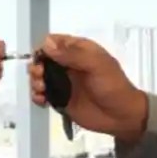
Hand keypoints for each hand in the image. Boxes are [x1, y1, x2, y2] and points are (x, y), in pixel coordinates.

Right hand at [27, 34, 147, 143]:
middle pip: (43, 59)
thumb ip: (73, 54)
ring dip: (35, 81)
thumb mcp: (97, 65)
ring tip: (41, 90)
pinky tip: (41, 100)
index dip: (44, 47)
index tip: (42, 58)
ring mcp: (64, 82)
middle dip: (36, 65)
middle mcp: (69, 64)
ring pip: (40, 76)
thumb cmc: (113, 86)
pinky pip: (43, 94)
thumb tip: (47, 44)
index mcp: (79, 50)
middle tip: (40, 76)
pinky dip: (37, 96)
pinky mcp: (60, 99)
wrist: (121, 116)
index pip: (54, 41)